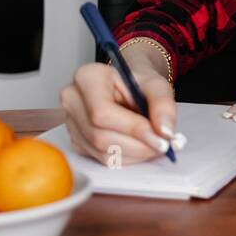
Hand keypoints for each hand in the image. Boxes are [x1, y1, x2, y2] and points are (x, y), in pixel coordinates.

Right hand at [58, 60, 179, 165]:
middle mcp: (72, 99)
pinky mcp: (77, 140)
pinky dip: (126, 157)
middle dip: (137, 145)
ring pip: (101, 151)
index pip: (102, 112)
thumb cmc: (138, 84)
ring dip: (134, 154)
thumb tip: (164, 132)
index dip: (133, 129)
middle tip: (163, 145)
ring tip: (154, 143)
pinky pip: (101, 158)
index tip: (160, 138)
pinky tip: (139, 145)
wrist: (128, 87)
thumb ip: (163, 105)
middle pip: (100, 135)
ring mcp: (71, 122)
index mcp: (87, 77)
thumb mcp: (157, 85)